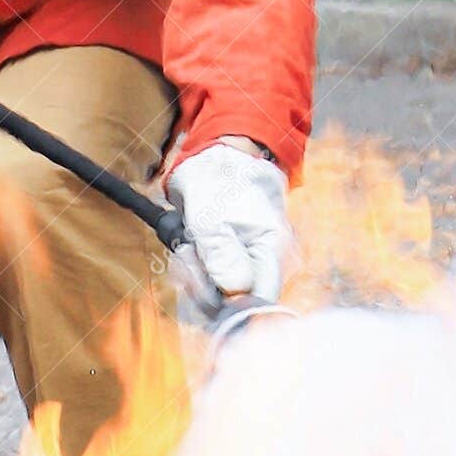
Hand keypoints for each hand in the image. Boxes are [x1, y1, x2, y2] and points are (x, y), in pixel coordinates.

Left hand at [164, 136, 290, 303]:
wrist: (217, 152)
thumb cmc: (218, 179)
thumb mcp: (211, 218)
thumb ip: (222, 256)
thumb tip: (235, 293)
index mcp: (271, 249)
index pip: (261, 298)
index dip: (232, 303)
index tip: (204, 287)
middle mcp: (262, 259)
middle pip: (238, 299)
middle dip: (205, 287)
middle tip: (186, 257)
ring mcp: (245, 259)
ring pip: (220, 292)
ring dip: (195, 277)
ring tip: (184, 249)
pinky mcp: (228, 258)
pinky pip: (211, 279)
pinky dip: (194, 271)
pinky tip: (185, 252)